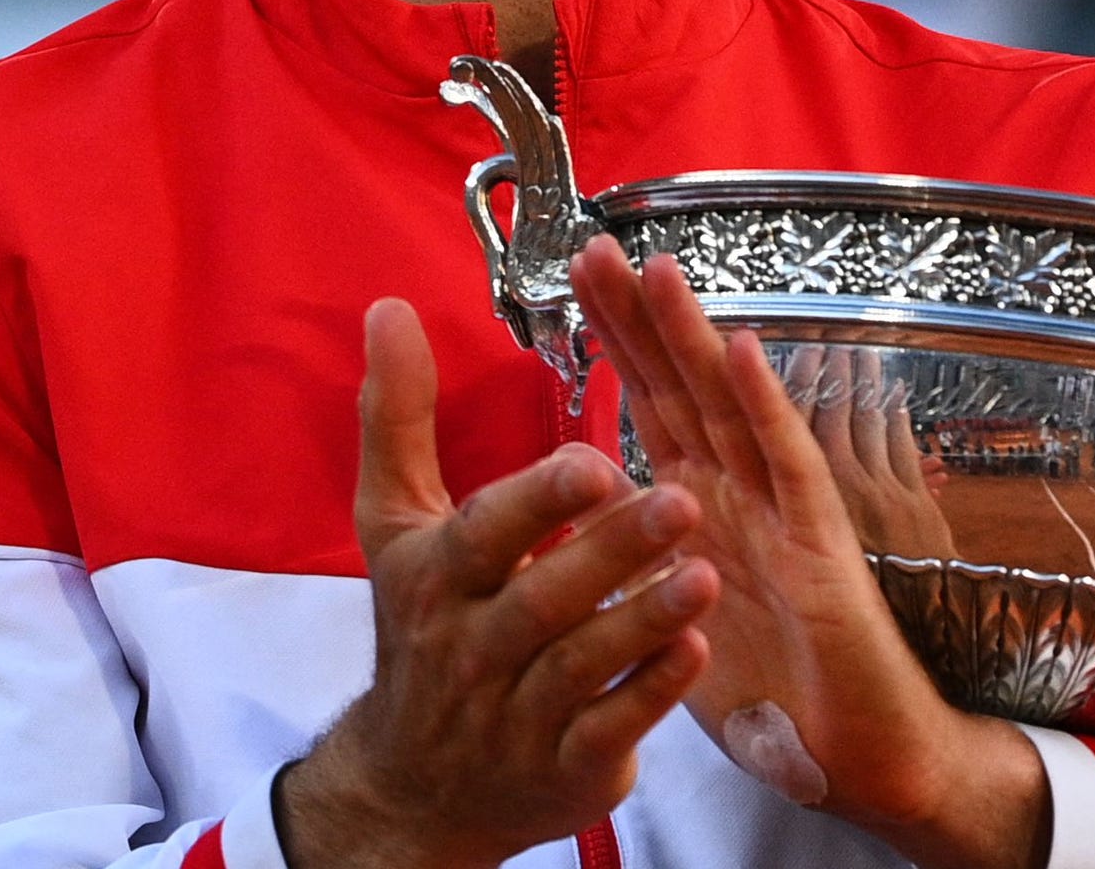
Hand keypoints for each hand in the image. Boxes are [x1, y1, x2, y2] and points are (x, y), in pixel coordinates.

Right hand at [278, 297, 721, 868]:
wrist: (417, 784)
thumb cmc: (421, 629)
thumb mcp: (393, 525)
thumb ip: (397, 418)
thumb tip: (390, 310)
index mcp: (437, 578)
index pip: (484, 534)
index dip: (537, 502)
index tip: (593, 462)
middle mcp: (473, 648)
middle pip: (543, 600)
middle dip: (610, 554)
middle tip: (680, 504)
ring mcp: (520, 714)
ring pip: (585, 665)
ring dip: (645, 620)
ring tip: (705, 575)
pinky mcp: (566, 766)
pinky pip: (612, 728)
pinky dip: (653, 692)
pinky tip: (698, 651)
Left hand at [572, 238, 1048, 868]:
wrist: (856, 761)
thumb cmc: (774, 697)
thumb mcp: (676, 624)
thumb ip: (637, 569)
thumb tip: (585, 527)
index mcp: (702, 509)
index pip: (652, 406)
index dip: (618, 342)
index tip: (579, 279)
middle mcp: (742, 495)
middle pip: (684, 388)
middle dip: (640, 318)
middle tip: (597, 246)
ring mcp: (784, 513)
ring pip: (733, 408)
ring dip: (696, 338)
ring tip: (658, 270)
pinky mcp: (823, 548)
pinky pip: (792, 467)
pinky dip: (769, 407)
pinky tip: (744, 350)